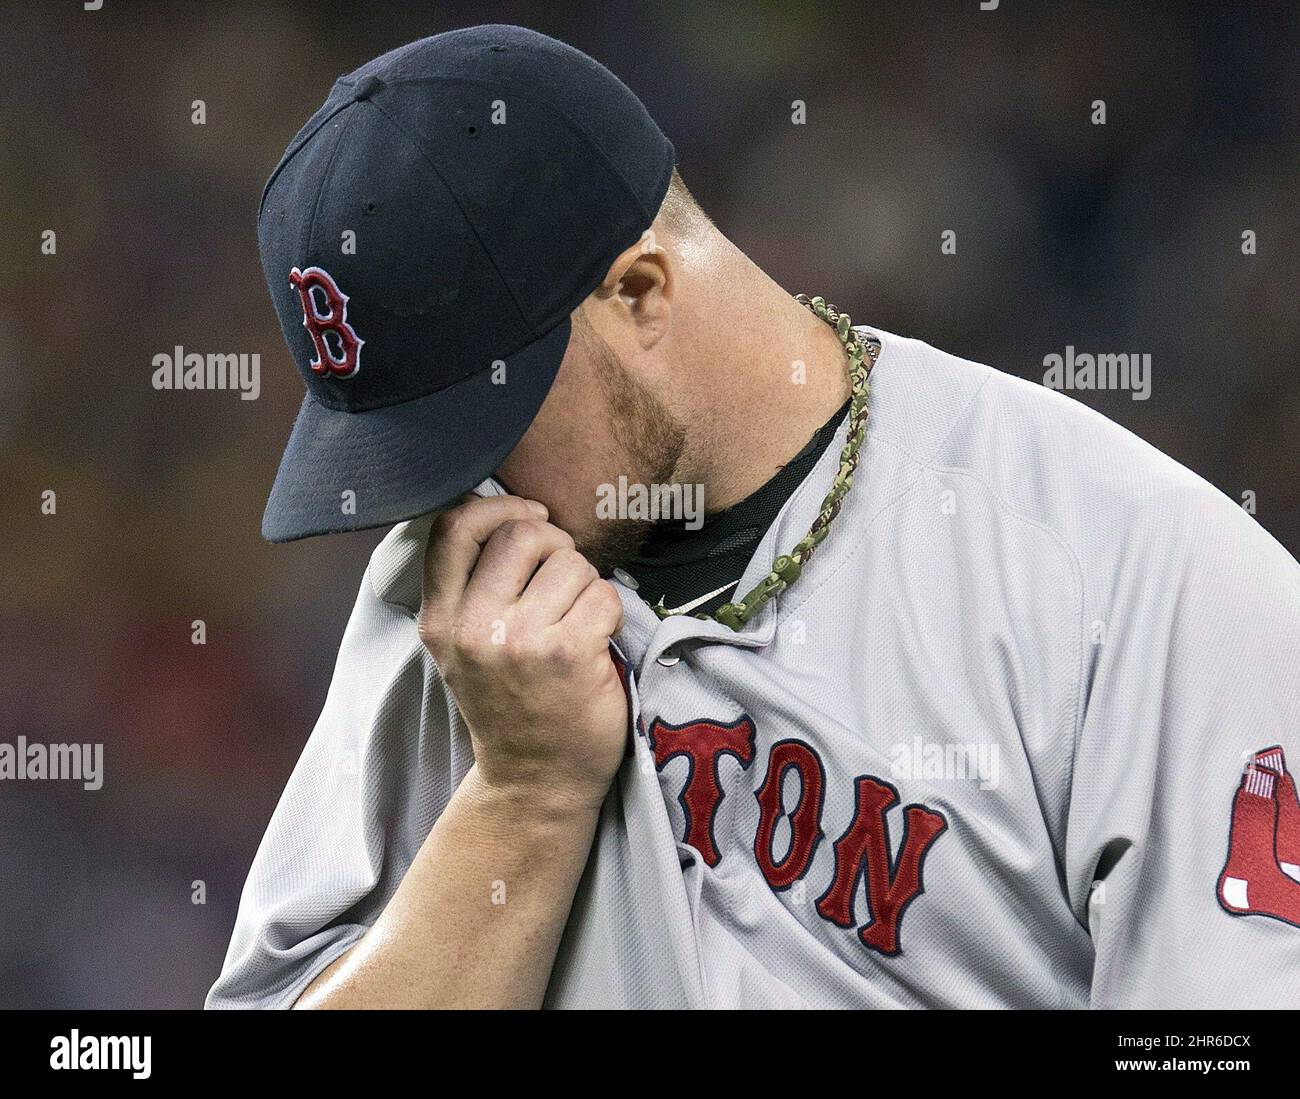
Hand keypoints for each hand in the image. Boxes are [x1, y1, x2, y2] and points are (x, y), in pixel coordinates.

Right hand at [417, 495, 628, 813]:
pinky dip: (612, 612)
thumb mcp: (463, 647)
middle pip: (523, 532)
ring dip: (587, 585)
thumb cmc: (511, 704)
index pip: (453, 527)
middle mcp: (472, 627)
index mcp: (440, 620)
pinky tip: (599, 641)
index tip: (530, 515)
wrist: (536, 781)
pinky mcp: (567, 654)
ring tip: (579, 623)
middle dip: (557, 546)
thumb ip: (471, 585)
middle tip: (564, 583)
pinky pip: (604, 595)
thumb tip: (511, 510)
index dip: (498, 506)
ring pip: (571, 562)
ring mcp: (518, 641)